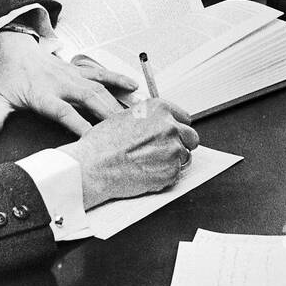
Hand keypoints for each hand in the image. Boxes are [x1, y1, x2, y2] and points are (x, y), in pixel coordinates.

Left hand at [0, 31, 137, 137]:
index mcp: (42, 94)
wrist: (13, 48)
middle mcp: (61, 83)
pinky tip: (133, 87)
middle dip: (107, 114)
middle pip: (89, 99)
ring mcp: (71, 75)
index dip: (79, 124)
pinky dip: (117, 79)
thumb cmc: (9, 77)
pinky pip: (100, 73)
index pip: (64, 112)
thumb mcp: (0, 97)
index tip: (92, 138)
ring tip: (134, 117)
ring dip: (116, 101)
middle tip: (124, 131)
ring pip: (98, 87)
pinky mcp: (77, 69)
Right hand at [62, 100, 199, 208]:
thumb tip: (156, 123)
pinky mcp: (171, 171)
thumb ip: (147, 118)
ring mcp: (172, 149)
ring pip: (184, 156)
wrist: (94, 167)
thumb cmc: (102, 144)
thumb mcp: (124, 117)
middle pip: (191, 136)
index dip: (178, 128)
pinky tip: (147, 173)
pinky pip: (175, 174)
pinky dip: (165, 176)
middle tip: (165, 151)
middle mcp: (169, 126)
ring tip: (149, 163)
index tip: (174, 134)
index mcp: (159, 109)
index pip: (184, 118)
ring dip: (172, 161)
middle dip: (181, 144)